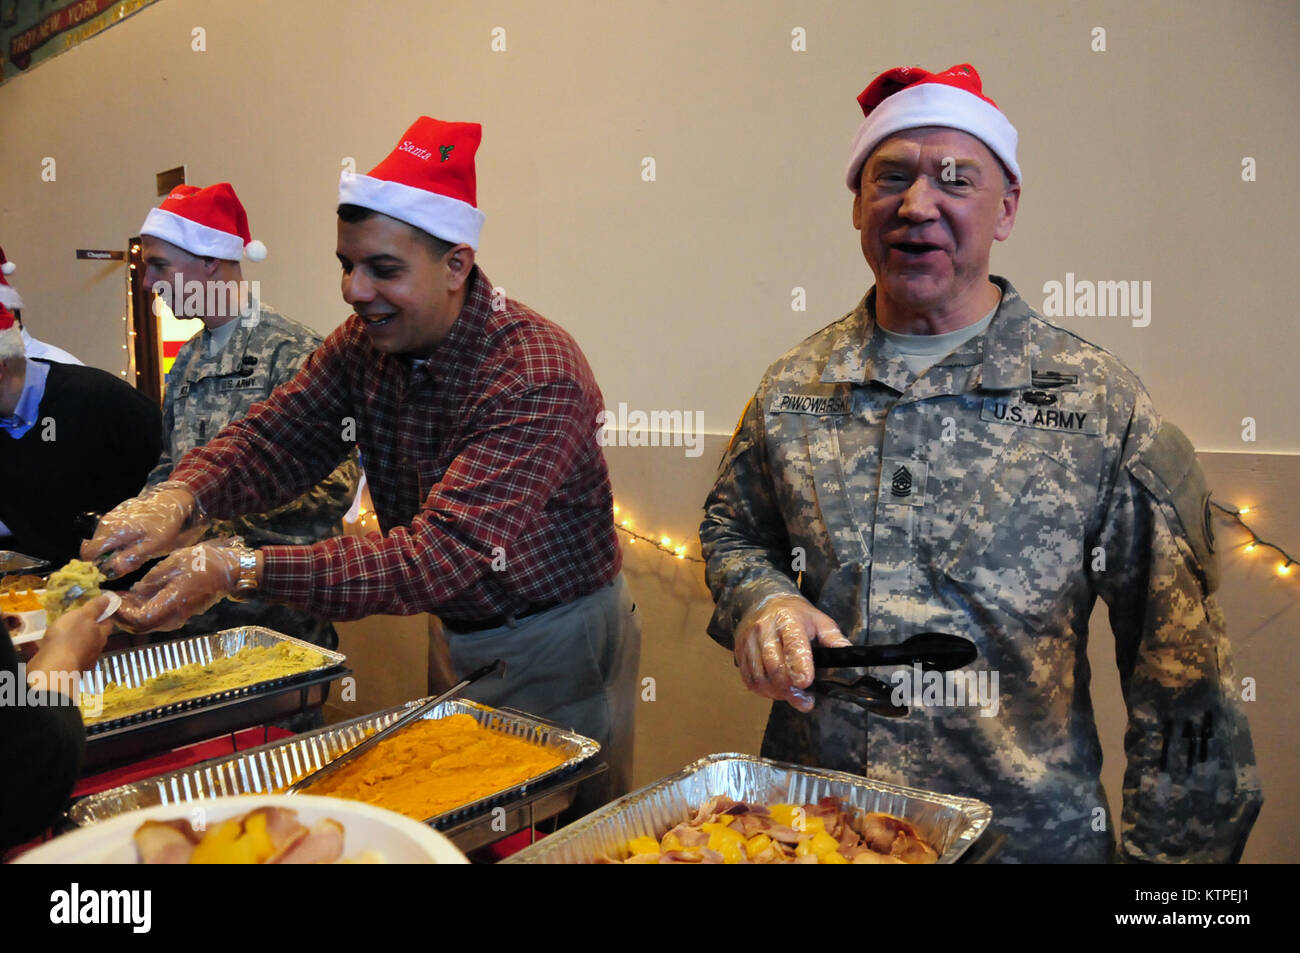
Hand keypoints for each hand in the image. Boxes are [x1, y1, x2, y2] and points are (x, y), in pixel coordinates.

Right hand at [27, 596, 112, 686]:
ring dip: (75, 642)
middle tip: (77, 622)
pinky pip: (68, 657)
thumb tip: (108, 599)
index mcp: (101, 635)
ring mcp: (83, 661)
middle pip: (96, 637)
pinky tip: (54, 648)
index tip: (96, 611)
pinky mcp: (69, 669)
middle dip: (89, 630)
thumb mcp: (82, 615)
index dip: (103, 616)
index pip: (108, 623)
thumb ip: (95, 607)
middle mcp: (96, 650)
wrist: (53, 667)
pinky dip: (63, 652)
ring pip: (82, 648)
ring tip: (63, 634)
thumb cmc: (69, 638)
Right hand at [80, 483, 203, 577]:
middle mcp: (106, 523)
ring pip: (100, 540)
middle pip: (93, 548)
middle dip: (105, 558)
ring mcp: (109, 517)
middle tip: (126, 561)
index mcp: (113, 531)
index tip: (110, 570)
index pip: (88, 552)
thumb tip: (113, 570)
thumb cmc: (164, 525)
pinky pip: (108, 532)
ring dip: (111, 549)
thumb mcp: (154, 546)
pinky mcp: (114, 514)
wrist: (170, 501)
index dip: (95, 565)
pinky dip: (116, 540)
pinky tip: (132, 540)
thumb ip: (132, 558)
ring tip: (132, 550)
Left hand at [114, 538, 243, 632]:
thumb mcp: (175, 562)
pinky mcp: (181, 612)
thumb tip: (135, 590)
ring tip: (119, 597)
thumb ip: (153, 579)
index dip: (121, 614)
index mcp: (172, 602)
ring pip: (148, 623)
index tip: (109, 600)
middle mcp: (175, 615)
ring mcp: (179, 616)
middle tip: (109, 600)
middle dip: (122, 615)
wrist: (231, 571)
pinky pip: (157, 617)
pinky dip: (143, 610)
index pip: (140, 619)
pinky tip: (135, 597)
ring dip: (131, 613)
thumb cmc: (205, 563)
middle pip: (142, 626)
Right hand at [734, 595, 850, 712]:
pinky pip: (748, 679)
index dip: (799, 665)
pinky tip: (775, 692)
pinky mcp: (739, 651)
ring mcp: (749, 640)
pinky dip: (762, 691)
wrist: (764, 601)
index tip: (806, 683)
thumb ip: (834, 639)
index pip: (792, 644)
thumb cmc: (797, 615)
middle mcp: (765, 628)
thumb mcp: (820, 621)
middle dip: (789, 689)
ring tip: (791, 697)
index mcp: (788, 619)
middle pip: (774, 666)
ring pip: (759, 676)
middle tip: (804, 701)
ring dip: (776, 693)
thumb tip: (849, 656)